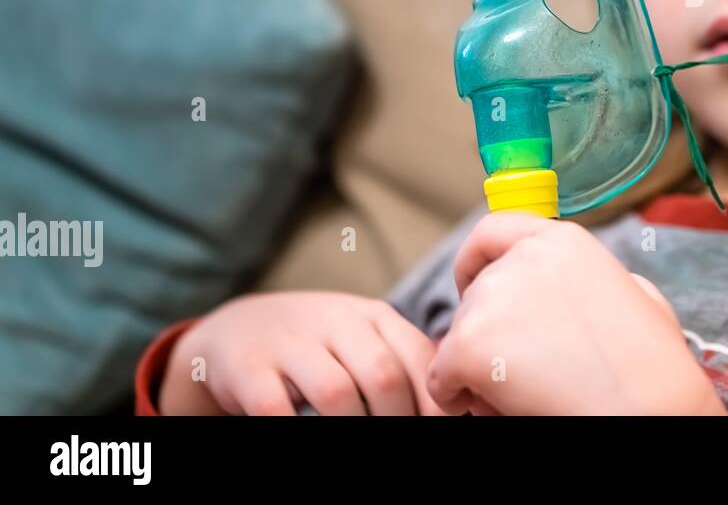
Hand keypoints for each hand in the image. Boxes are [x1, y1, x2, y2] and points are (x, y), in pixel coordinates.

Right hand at [158, 292, 446, 415]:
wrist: (237, 329)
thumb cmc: (318, 346)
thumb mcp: (364, 341)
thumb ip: (406, 364)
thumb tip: (460, 406)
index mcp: (373, 315)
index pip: (419, 356)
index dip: (437, 402)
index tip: (447, 426)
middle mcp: (334, 320)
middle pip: (383, 375)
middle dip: (400, 420)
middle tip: (404, 442)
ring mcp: (289, 342)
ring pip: (337, 392)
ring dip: (355, 427)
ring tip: (362, 441)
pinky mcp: (249, 369)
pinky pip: (277, 408)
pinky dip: (295, 429)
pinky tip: (306, 434)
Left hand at [426, 213, 726, 414]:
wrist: (647, 408)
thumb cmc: (652, 368)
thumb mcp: (637, 296)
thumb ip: (596, 278)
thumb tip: (579, 285)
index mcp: (564, 241)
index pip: (492, 230)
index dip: (474, 262)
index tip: (473, 287)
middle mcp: (524, 258)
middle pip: (474, 292)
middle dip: (485, 330)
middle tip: (519, 366)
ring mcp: (494, 298)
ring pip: (456, 336)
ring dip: (476, 366)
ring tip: (521, 389)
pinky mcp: (470, 342)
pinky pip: (441, 375)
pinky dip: (457, 394)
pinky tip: (498, 404)